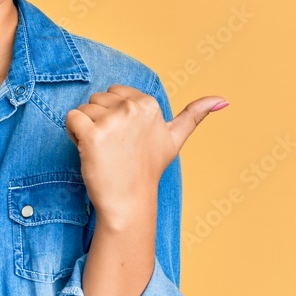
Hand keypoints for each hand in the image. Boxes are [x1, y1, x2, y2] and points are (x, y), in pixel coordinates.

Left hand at [65, 85, 226, 217]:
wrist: (129, 202)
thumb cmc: (147, 170)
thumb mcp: (174, 139)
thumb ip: (195, 115)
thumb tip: (224, 100)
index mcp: (149, 103)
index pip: (113, 93)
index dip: (112, 114)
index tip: (124, 137)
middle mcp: (132, 108)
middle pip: (96, 99)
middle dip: (98, 119)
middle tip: (112, 146)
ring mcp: (113, 121)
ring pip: (83, 108)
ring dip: (84, 128)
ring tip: (102, 150)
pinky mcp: (93, 134)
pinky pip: (71, 118)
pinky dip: (72, 133)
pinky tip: (87, 150)